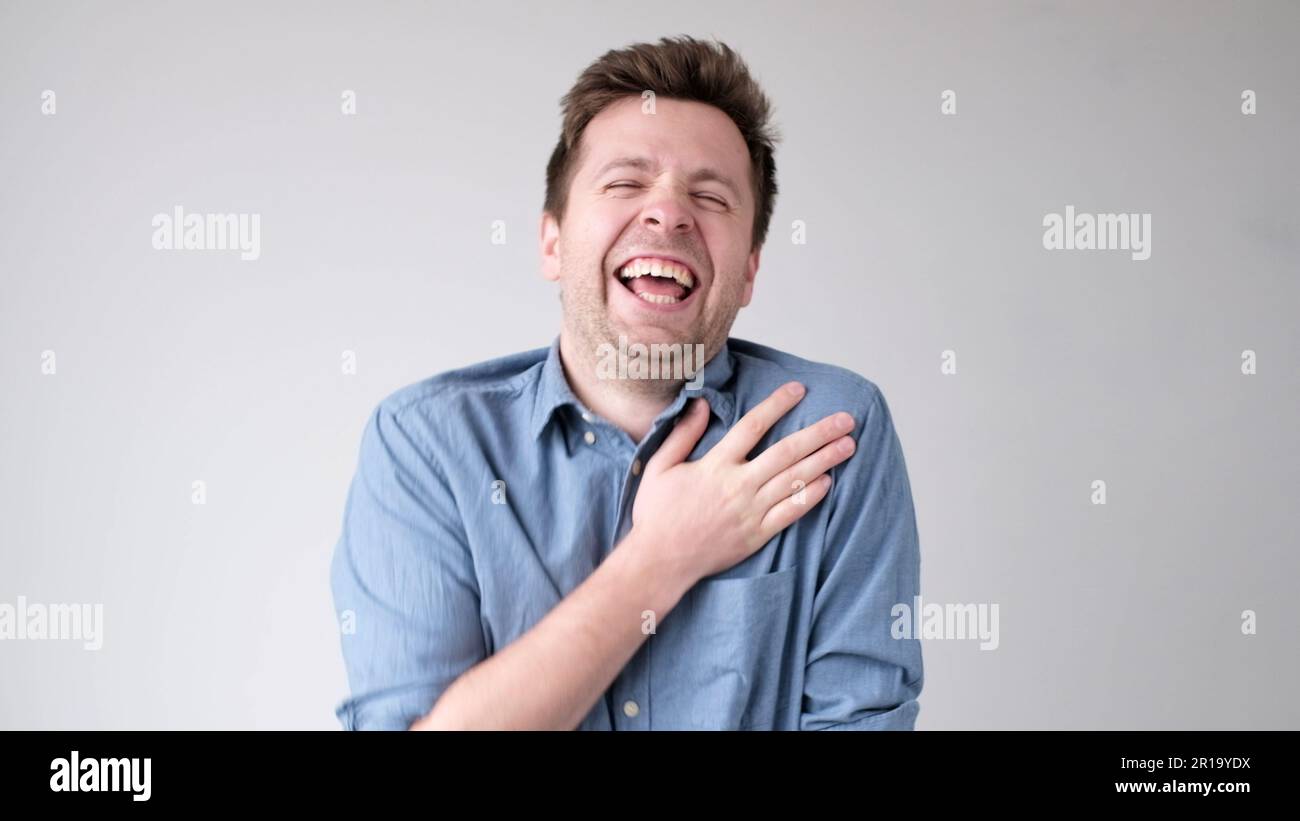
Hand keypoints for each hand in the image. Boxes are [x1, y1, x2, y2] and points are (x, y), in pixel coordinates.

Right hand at [629, 381, 856, 585]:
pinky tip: (828, 482)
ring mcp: (750, 512)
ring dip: (824, 461)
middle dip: (819, 433)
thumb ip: (683, 434)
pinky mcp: (757, 535)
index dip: (777, 404)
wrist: (660, 561)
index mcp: (715, 465)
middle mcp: (738, 486)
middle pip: (787, 452)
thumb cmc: (657, 513)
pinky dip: (810, 497)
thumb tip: (703, 404)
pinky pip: (790, 513)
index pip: (753, 426)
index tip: (799, 389)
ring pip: (795, 480)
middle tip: (846, 419)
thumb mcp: (660, 466)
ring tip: (848, 445)